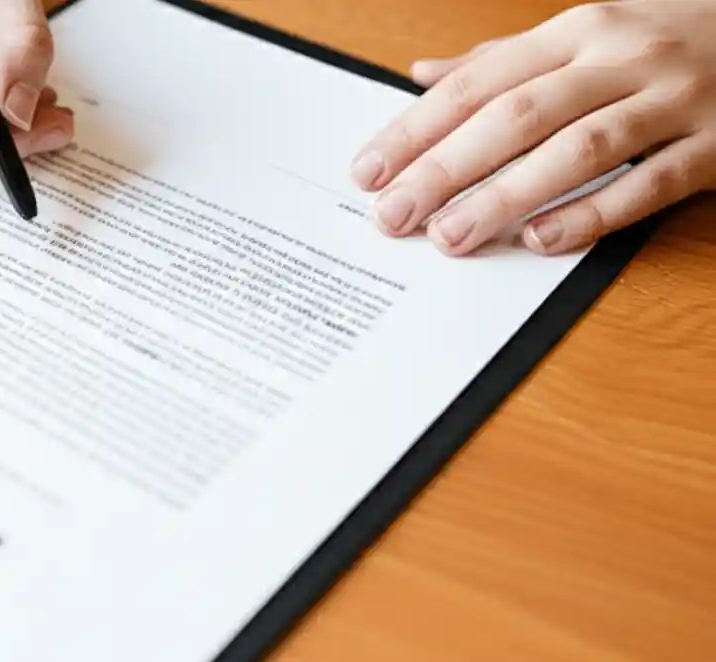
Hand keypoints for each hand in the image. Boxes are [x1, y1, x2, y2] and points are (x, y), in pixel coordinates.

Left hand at [351, 0, 715, 256]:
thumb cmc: (667, 39)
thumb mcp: (586, 34)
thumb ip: (503, 59)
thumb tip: (422, 75)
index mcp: (579, 31)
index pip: (478, 83)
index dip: (417, 128)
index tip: (369, 171)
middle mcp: (621, 58)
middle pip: (517, 116)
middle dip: (446, 168)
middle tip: (394, 214)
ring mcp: (672, 101)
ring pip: (578, 149)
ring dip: (507, 196)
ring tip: (451, 236)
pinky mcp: (715, 146)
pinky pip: (650, 183)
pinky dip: (593, 213)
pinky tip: (542, 240)